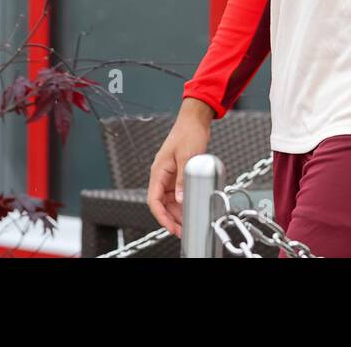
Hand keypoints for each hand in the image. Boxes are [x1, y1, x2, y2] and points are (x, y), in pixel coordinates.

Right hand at [147, 99, 214, 236]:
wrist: (195, 120)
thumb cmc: (188, 132)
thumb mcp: (187, 156)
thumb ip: (183, 178)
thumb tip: (180, 198)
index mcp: (158, 171)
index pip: (154, 200)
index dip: (161, 216)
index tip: (170, 226)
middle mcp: (162, 175)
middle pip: (162, 203)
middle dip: (170, 218)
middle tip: (181, 229)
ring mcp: (170, 175)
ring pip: (170, 200)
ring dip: (177, 212)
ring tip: (187, 223)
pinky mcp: (179, 173)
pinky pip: (178, 193)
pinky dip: (183, 203)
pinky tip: (190, 208)